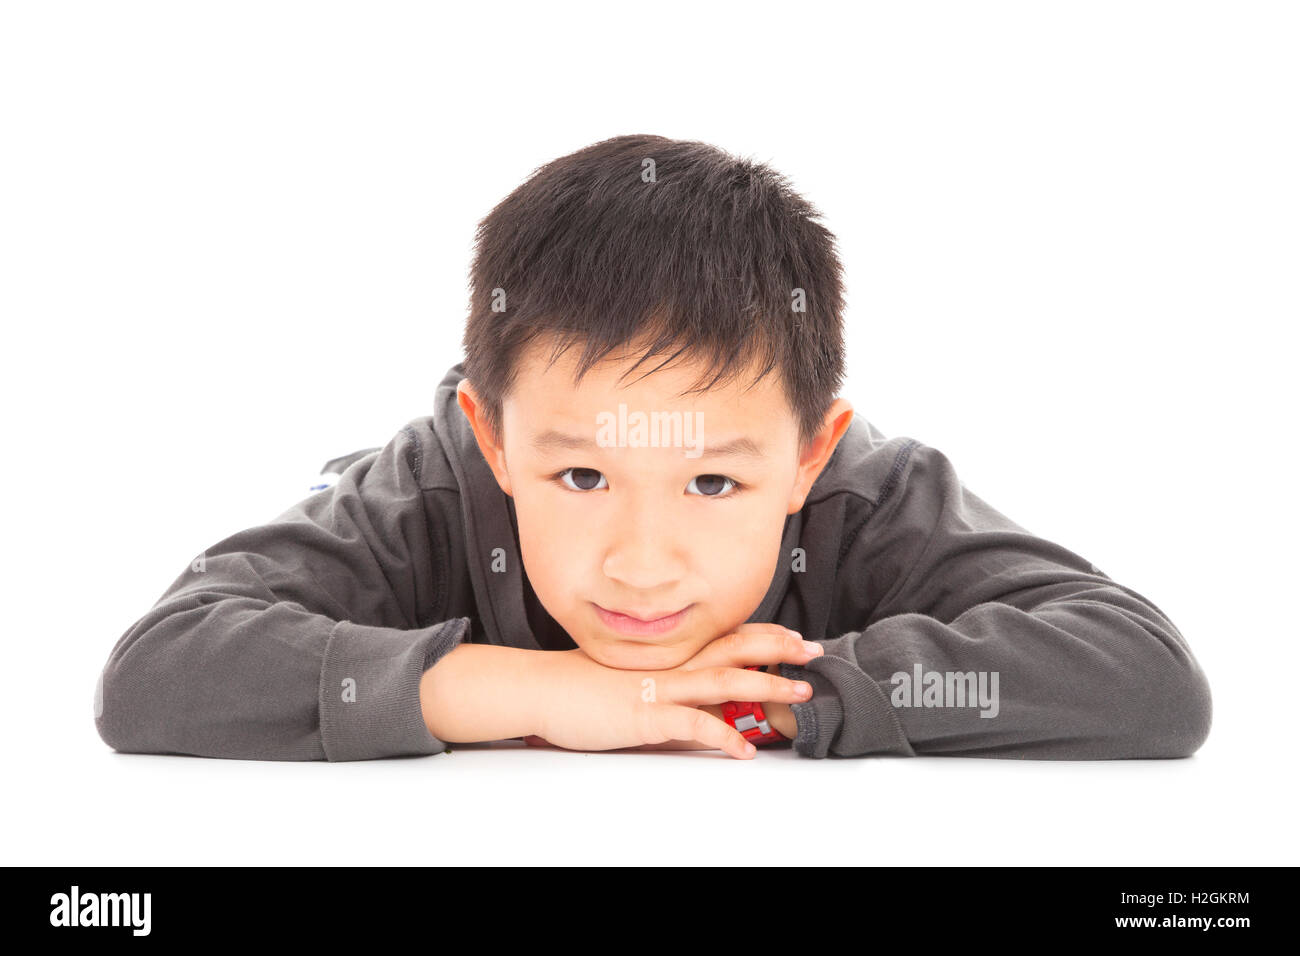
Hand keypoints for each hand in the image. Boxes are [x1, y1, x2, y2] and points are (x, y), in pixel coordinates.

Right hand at [523, 623, 821, 757]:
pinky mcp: (646, 715)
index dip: (763, 634)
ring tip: (799, 693)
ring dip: (765, 685)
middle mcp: (670, 665)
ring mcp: (660, 687)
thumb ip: (671, 690)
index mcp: (668, 654)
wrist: (542, 689)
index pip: (724, 636)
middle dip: (778, 649)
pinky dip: (722, 736)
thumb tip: (704, 707)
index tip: (794, 636)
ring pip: (724, 681)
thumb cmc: (581, 686)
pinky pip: (692, 726)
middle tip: (814, 652)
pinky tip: (744, 750)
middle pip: (734, 649)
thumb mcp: (634, 681)